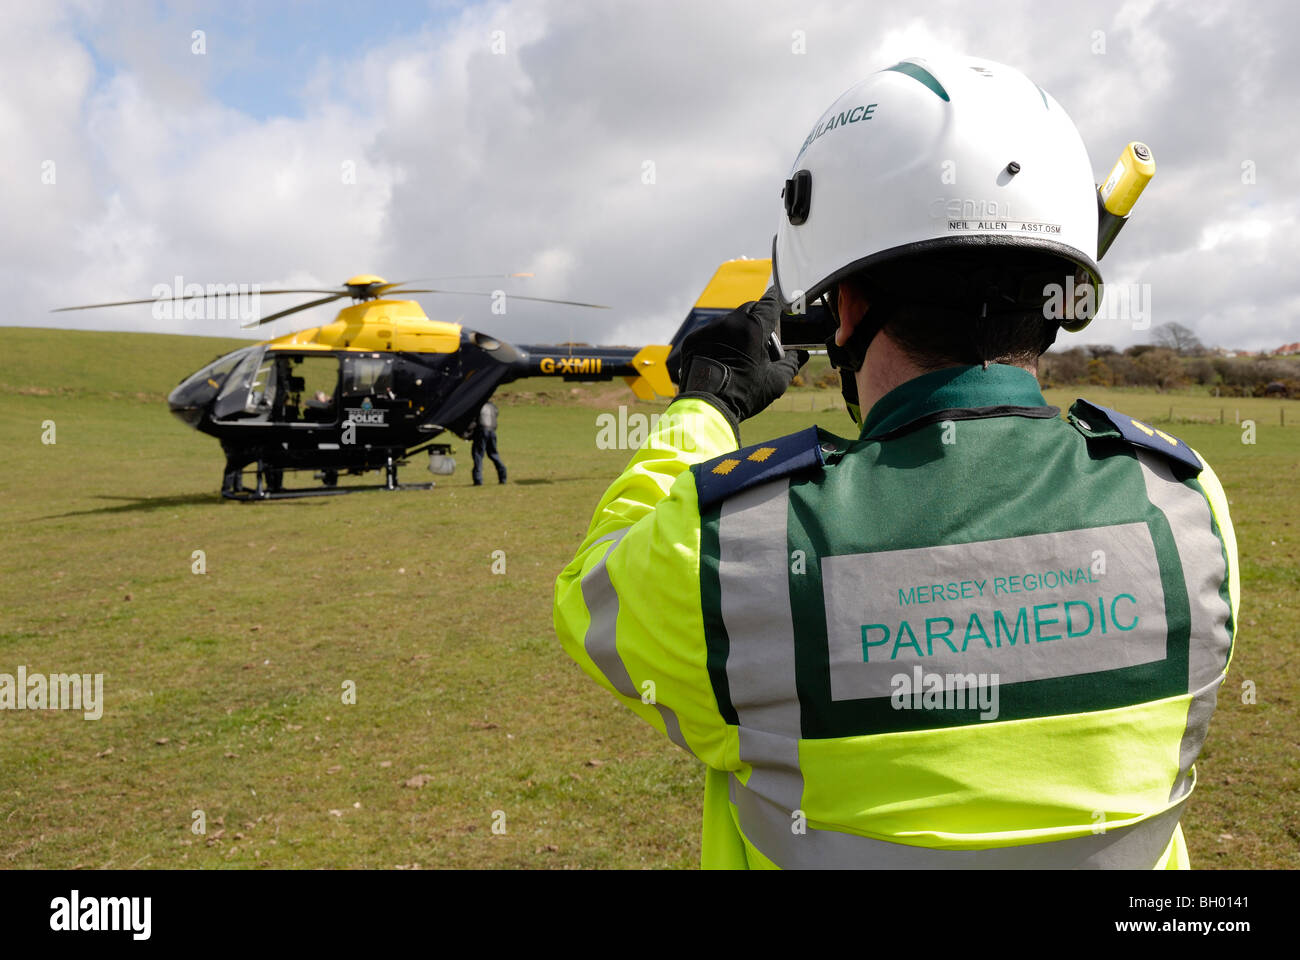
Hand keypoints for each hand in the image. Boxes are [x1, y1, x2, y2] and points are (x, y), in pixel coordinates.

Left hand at [669, 288, 807, 437]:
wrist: (708, 408)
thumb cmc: (745, 394)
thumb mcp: (776, 381)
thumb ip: (792, 363)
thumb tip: (802, 355)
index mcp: (753, 328)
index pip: (770, 303)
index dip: (777, 299)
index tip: (780, 297)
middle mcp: (729, 323)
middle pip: (749, 309)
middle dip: (757, 318)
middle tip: (762, 337)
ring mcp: (709, 330)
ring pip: (728, 322)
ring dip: (736, 331)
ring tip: (739, 356)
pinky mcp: (693, 339)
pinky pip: (710, 333)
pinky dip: (718, 341)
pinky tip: (722, 360)